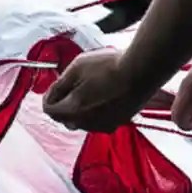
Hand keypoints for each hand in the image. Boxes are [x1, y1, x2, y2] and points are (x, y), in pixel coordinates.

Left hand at [42, 49, 161, 132]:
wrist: (142, 72)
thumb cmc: (110, 66)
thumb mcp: (77, 67)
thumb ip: (59, 84)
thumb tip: (51, 94)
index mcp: (73, 110)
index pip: (49, 109)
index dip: (50, 95)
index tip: (57, 85)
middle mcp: (86, 123)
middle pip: (64, 117)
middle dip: (64, 103)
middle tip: (75, 84)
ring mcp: (102, 125)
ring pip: (81, 120)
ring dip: (80, 107)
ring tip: (93, 87)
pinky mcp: (116, 123)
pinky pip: (97, 120)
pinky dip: (95, 110)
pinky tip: (105, 94)